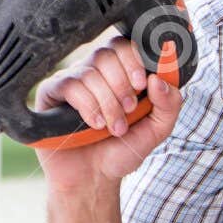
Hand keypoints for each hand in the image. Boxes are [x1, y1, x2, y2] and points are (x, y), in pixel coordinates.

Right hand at [33, 36, 182, 191]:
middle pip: (106, 53)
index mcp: (121, 73)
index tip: (142, 84)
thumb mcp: (157, 130)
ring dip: (108, 102)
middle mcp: (96, 72)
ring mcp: (73, 80)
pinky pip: (70, 84)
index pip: (125, 45)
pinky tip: (95, 124)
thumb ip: (169, 105)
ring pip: (90, 72)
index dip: (135, 59)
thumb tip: (160, 79)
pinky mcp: (52, 93)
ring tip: (115, 127)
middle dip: (122, 84)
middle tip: (129, 109)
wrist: (94, 178)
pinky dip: (88, 105)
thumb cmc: (123, 150)